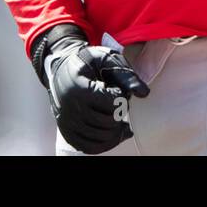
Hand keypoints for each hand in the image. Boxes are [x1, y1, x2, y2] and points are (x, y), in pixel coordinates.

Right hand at [43, 32, 149, 154]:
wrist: (61, 68)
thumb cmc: (87, 62)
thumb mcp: (107, 59)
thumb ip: (126, 75)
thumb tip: (144, 93)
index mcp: (79, 88)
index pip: (112, 104)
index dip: (121, 98)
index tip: (116, 89)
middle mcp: (70, 109)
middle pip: (108, 123)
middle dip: (120, 114)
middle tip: (119, 104)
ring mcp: (67, 123)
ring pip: (101, 138)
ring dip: (116, 130)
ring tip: (120, 119)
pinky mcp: (67, 132)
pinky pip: (89, 147)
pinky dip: (105, 144)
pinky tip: (115, 134)